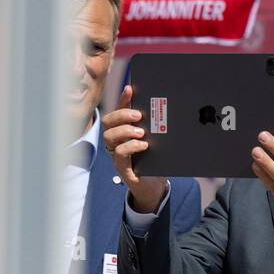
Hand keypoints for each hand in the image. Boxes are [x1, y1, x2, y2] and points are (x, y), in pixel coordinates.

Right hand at [102, 85, 167, 213]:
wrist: (156, 184)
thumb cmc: (155, 160)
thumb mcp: (157, 139)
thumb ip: (155, 125)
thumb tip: (165, 104)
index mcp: (123, 131)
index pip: (118, 111)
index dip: (122, 99)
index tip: (130, 89)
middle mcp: (116, 141)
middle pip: (108, 122)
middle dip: (122, 115)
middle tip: (138, 115)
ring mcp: (117, 155)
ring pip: (109, 137)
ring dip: (125, 131)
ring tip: (141, 133)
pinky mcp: (122, 168)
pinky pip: (119, 154)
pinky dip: (131, 147)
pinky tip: (144, 145)